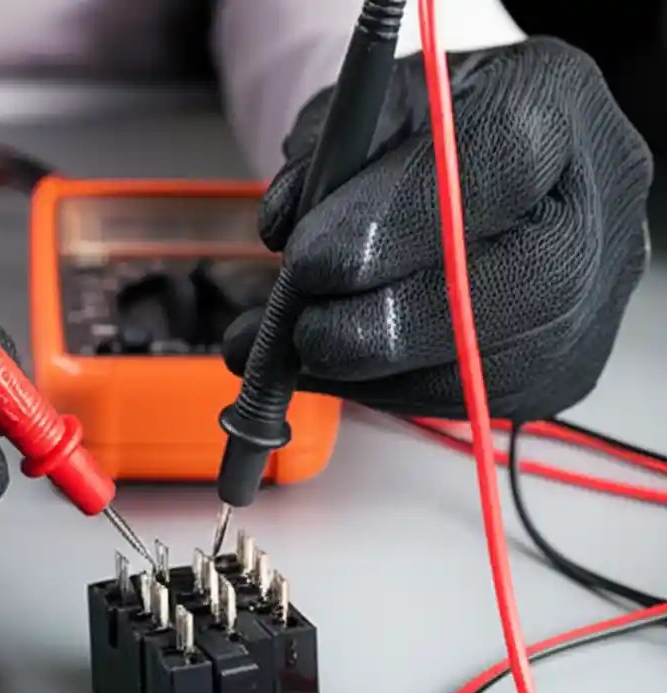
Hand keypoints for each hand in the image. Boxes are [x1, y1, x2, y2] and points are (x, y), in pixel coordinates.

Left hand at [223, 38, 651, 420]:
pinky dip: (390, 389)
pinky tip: (339, 366)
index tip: (310, 257)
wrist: (471, 169)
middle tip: (306, 327)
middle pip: (526, 279)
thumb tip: (286, 225)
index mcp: (554, 102)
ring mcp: (595, 295)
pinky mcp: (565, 367)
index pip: (502, 164)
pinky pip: (477, 397)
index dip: (397, 221)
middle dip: (393, 319)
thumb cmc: (421, 132)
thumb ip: (324, 155)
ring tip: (301, 348)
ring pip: (497, 359)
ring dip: (378, 370)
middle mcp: (598, 201)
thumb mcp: (365, 107)